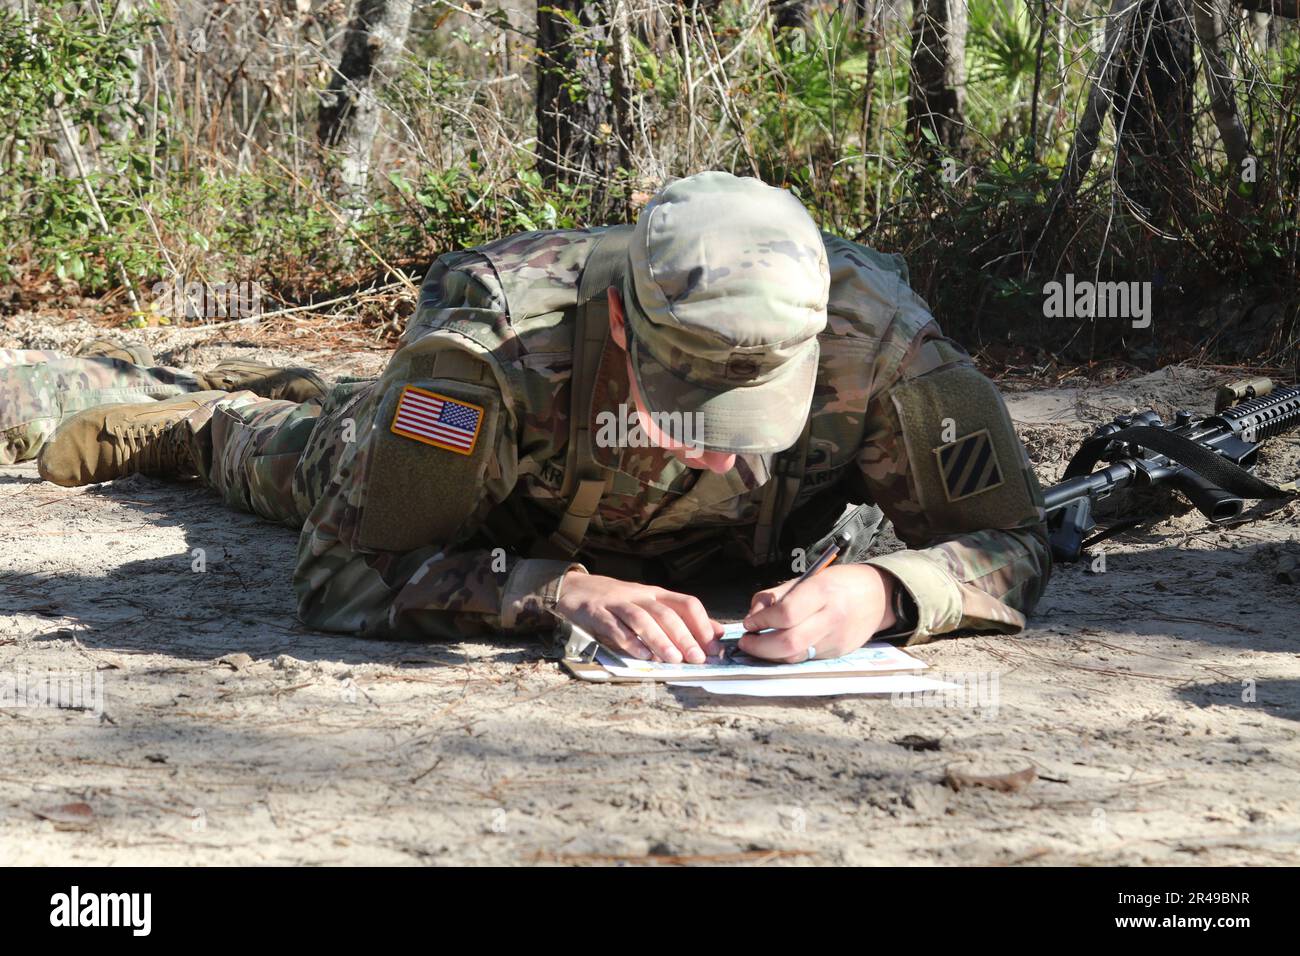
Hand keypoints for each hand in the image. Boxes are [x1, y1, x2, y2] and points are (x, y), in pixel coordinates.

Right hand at [556, 571, 724, 663]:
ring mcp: (617, 603)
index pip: (686, 603)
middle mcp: (640, 596)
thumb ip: (681, 619)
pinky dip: (630, 642)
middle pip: (666, 613)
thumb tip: (717, 633)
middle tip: (697, 658)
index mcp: (656, 594)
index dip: (702, 624)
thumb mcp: (650, 606)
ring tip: (673, 659)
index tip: (713, 648)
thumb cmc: (617, 602)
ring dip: (660, 639)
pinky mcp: (597, 613)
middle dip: (684, 636)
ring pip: (642, 618)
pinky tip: (642, 656)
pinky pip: (615, 626)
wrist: (574, 589)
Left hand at [738, 564, 897, 662]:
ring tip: (758, 645)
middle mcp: (832, 617)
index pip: (786, 614)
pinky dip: (788, 655)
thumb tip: (752, 617)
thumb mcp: (807, 578)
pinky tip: (778, 648)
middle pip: (788, 642)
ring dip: (770, 655)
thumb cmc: (837, 584)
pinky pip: (806, 659)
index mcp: (822, 592)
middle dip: (760, 647)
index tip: (749, 623)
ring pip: (795, 656)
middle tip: (746, 641)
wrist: (878, 596)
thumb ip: (776, 596)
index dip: (762, 621)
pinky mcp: (838, 654)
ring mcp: (837, 639)